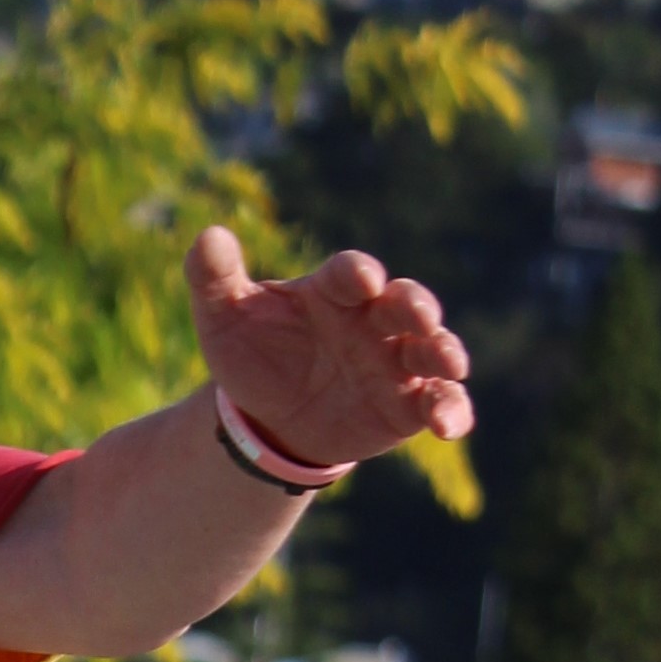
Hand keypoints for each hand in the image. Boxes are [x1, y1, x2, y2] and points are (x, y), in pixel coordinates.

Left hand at [185, 226, 472, 470]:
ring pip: (430, 349)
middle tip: (419, 314)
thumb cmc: (253, 355)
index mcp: (333, 291)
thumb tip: (209, 235)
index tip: (362, 279)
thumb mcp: (223, 318)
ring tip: (451, 364)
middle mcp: (373, 319)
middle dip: (414, 306)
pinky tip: (450, 425)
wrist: (269, 418)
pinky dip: (450, 409)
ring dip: (444, 352)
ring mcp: (395, 360)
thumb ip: (214, 278)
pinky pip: (435, 403)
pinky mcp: (406, 404)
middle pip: (403, 303)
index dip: (357, 275)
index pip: (349, 275)